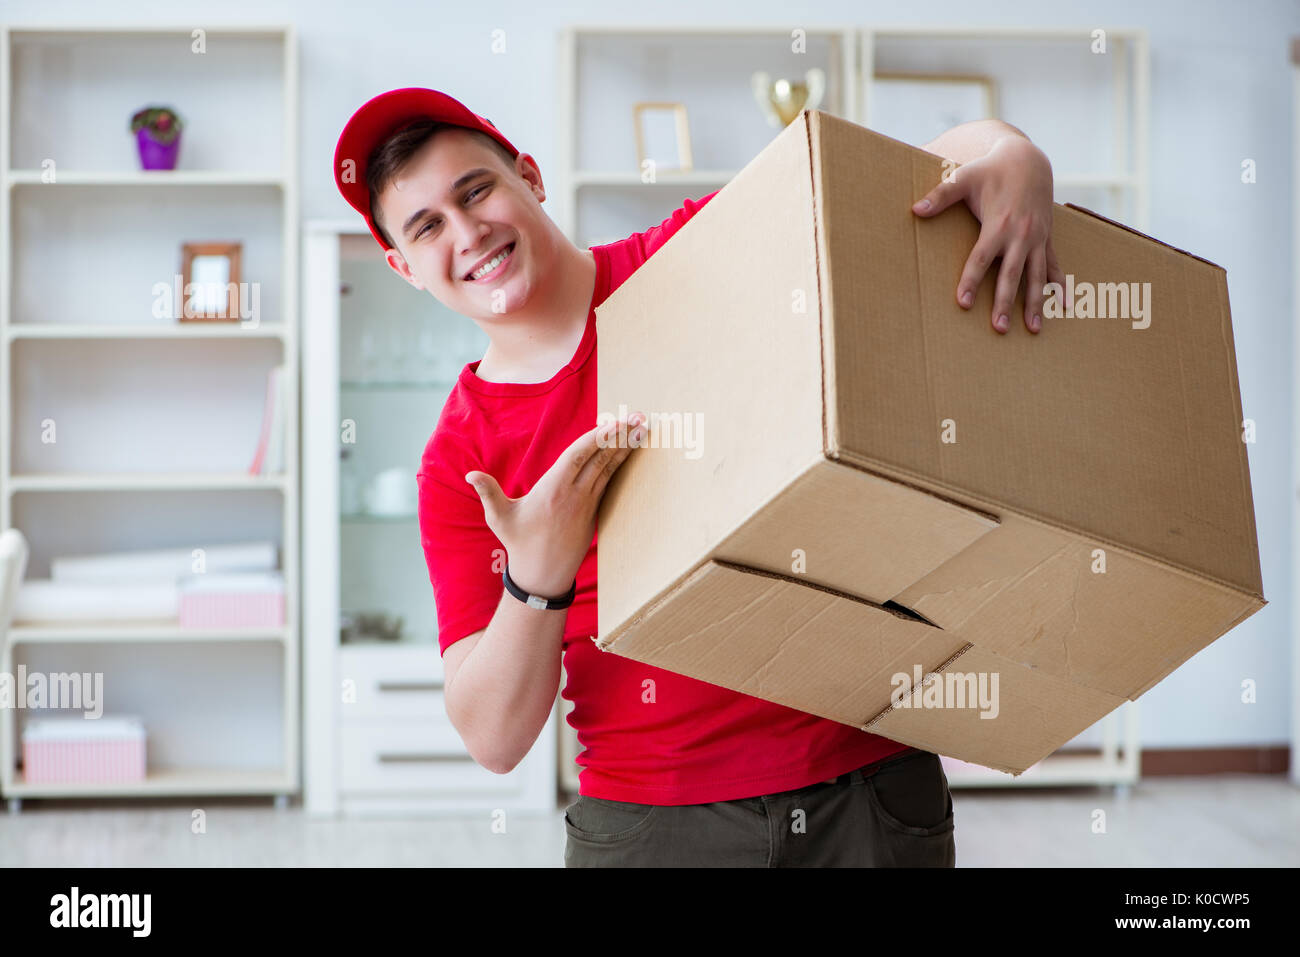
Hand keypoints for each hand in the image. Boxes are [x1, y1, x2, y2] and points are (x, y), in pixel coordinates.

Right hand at [464, 413, 645, 596]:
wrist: (542, 574)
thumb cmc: (518, 542)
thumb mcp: (498, 517)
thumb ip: (488, 492)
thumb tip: (470, 474)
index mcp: (553, 489)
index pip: (579, 456)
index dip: (598, 437)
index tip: (615, 422)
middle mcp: (574, 494)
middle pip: (601, 459)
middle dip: (621, 437)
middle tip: (641, 418)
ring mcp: (587, 503)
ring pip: (610, 470)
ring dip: (626, 448)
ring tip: (642, 430)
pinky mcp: (593, 511)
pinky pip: (609, 482)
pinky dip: (620, 465)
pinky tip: (629, 452)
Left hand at [911, 136, 1065, 334]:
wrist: (1028, 158)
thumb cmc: (991, 169)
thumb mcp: (963, 177)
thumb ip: (941, 195)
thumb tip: (915, 209)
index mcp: (999, 224)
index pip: (981, 258)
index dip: (970, 280)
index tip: (962, 302)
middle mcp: (1021, 235)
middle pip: (1011, 274)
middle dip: (1004, 302)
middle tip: (998, 328)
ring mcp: (1037, 238)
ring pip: (1037, 275)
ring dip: (1035, 303)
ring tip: (1032, 329)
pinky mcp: (1047, 238)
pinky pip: (1055, 265)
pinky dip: (1059, 286)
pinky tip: (1063, 306)